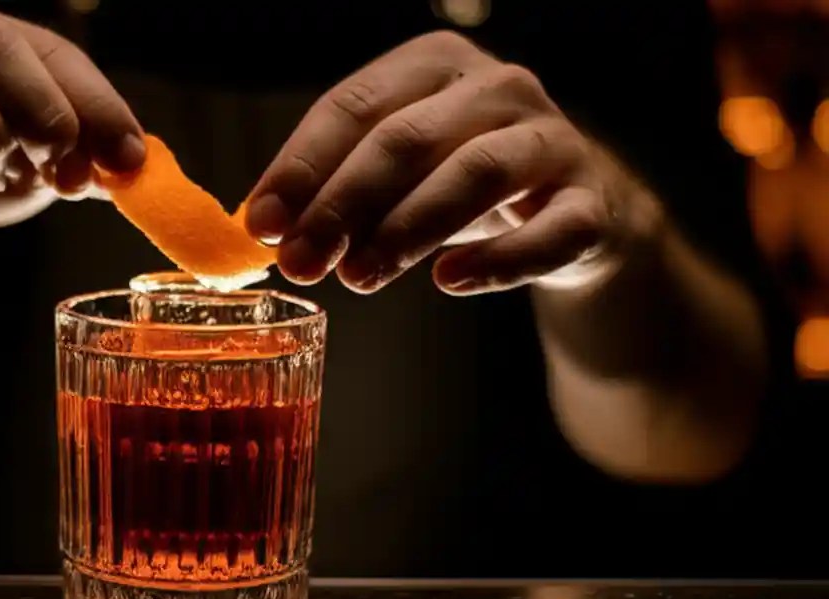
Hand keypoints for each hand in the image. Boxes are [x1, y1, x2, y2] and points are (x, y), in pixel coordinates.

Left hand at [246, 31, 655, 294]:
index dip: (303, 166)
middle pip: (407, 139)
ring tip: (359, 278)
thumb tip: (266, 228)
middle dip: (343, 204)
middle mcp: (498, 86)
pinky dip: (500, 258)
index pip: (354, 105)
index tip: (263, 224)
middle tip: (303, 263)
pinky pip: (550, 231)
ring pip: (475, 174)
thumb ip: (335, 187)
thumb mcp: (395, 171)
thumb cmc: (456, 183)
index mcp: (435, 63)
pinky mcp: (590, 201)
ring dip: (408, 230)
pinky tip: (451, 281)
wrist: (567, 212)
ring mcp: (552, 139)